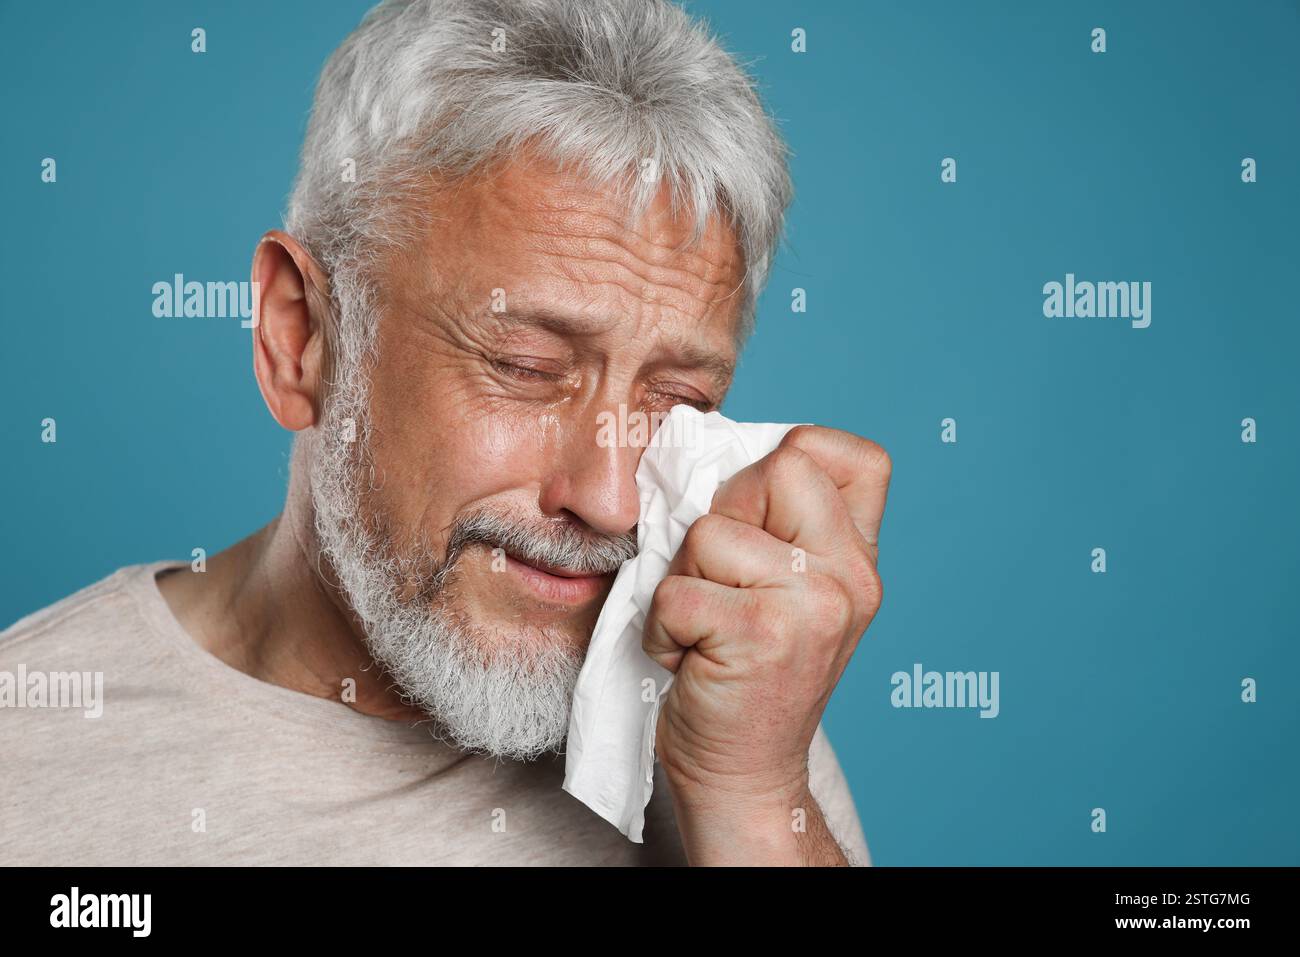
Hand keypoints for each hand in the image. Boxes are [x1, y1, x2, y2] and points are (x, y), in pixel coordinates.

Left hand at [643, 425, 889, 863]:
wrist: (743, 775)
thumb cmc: (743, 675)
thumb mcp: (786, 592)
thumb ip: (778, 525)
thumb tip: (708, 452)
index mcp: (859, 559)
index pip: (855, 455)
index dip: (791, 464)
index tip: (762, 523)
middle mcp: (852, 577)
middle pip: (778, 467)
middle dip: (724, 517)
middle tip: (722, 583)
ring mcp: (816, 605)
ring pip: (712, 530)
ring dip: (685, 579)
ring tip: (705, 627)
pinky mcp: (763, 633)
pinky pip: (677, 588)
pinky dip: (662, 626)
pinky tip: (687, 658)